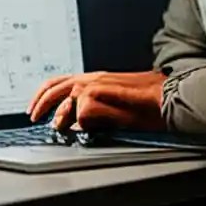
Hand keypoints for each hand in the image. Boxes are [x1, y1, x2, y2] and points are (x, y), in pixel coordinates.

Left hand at [27, 70, 166, 131]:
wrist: (171, 97)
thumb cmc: (150, 104)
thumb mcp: (115, 107)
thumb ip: (95, 110)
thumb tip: (75, 122)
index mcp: (95, 79)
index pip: (60, 82)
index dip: (44, 95)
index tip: (36, 109)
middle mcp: (93, 78)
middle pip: (55, 85)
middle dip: (40, 102)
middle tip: (33, 116)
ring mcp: (98, 83)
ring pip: (65, 94)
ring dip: (60, 113)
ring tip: (58, 127)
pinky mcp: (105, 92)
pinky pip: (84, 108)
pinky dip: (82, 119)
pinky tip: (86, 126)